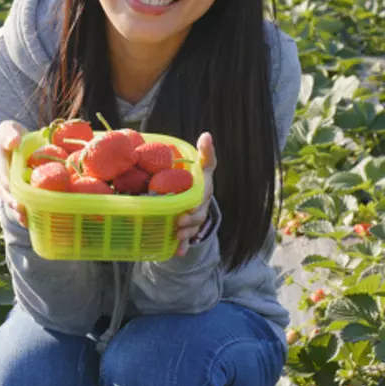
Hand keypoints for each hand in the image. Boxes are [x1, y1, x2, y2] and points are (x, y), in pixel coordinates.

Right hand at [0, 120, 27, 226]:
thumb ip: (10, 133)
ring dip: (15, 209)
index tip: (10, 186)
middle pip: (2, 188)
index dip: (4, 177)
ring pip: (7, 198)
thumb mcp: (10, 128)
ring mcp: (1, 184)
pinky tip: (28, 223)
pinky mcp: (10, 192)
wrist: (13, 143)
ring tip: (25, 219)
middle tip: (20, 207)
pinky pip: (14, 203)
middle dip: (10, 198)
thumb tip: (13, 142)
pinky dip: (20, 213)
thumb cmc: (13, 134)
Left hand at [173, 132, 214, 257]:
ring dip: (187, 232)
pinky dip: (183, 246)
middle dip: (192, 217)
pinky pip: (187, 240)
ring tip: (177, 234)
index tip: (193, 193)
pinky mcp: (189, 230)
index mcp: (203, 185)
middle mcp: (202, 202)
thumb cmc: (193, 181)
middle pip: (199, 211)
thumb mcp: (197, 168)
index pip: (206, 186)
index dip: (202, 195)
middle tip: (180, 220)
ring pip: (194, 226)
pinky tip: (177, 251)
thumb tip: (207, 134)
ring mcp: (197, 217)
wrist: (194, 202)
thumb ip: (203, 154)